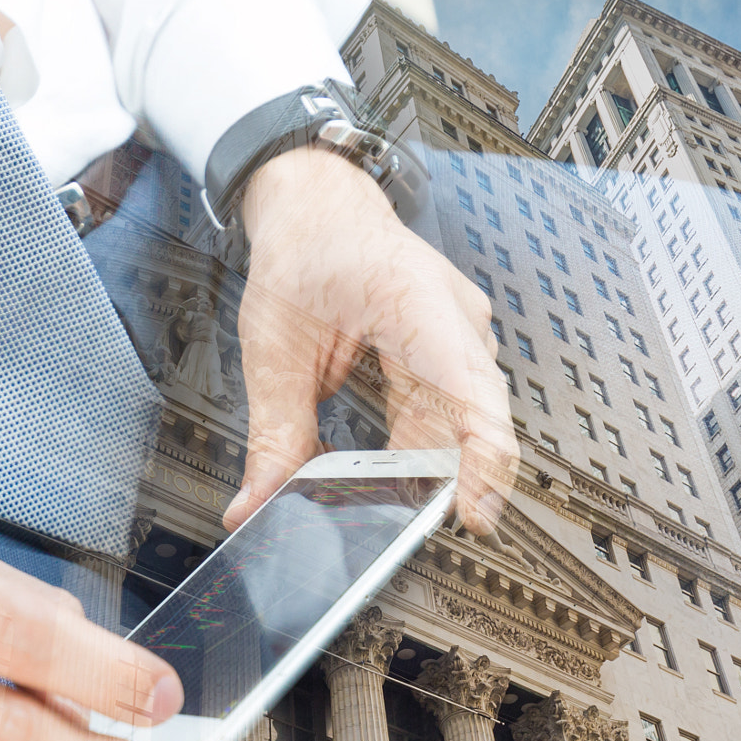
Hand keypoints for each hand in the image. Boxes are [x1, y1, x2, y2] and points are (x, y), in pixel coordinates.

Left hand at [225, 145, 516, 534]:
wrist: (318, 207)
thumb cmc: (307, 252)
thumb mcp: (273, 346)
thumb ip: (273, 433)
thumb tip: (256, 504)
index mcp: (420, 302)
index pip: (474, 392)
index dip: (483, 462)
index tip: (472, 514)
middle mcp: (458, 323)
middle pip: (473, 423)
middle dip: (442, 485)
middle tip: (397, 533)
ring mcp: (462, 339)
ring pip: (460, 430)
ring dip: (424, 473)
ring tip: (379, 509)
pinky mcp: (452, 357)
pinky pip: (445, 420)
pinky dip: (417, 454)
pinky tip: (385, 479)